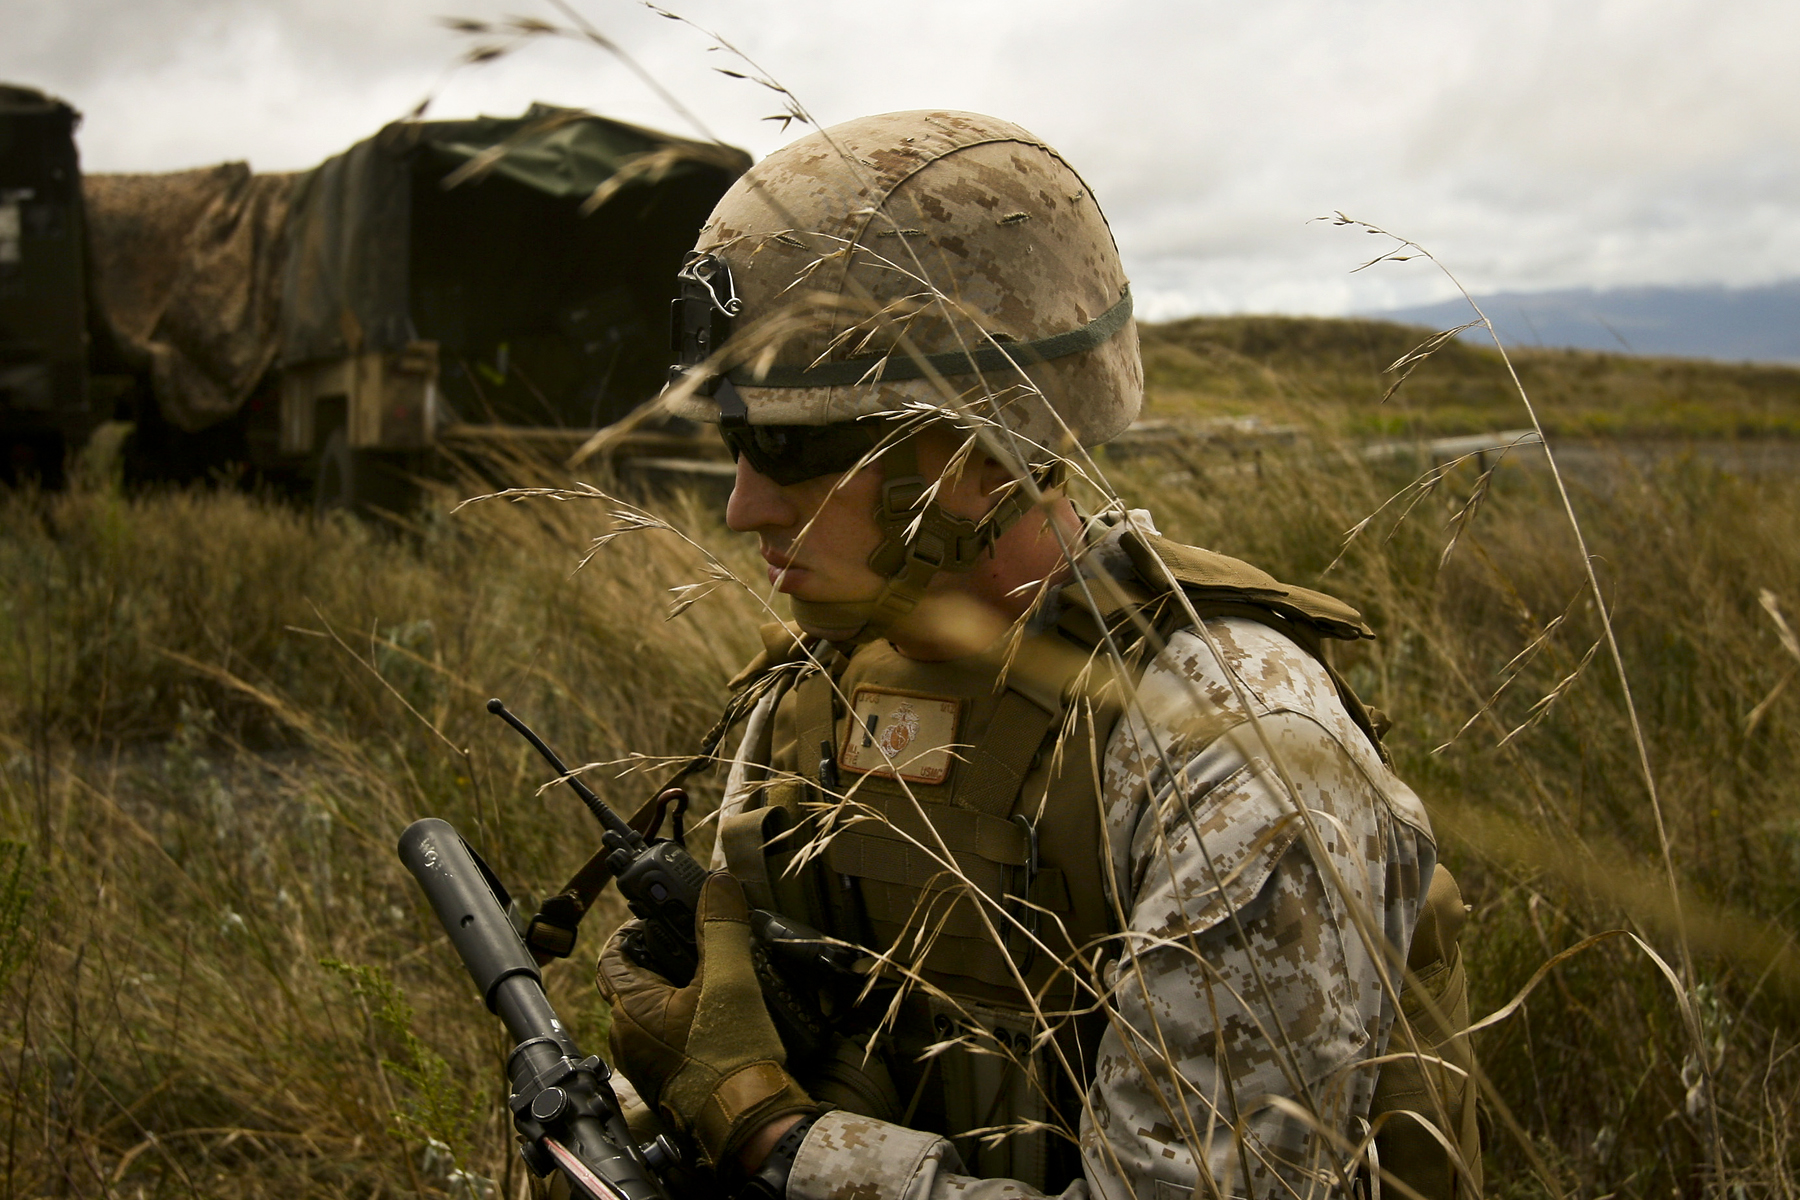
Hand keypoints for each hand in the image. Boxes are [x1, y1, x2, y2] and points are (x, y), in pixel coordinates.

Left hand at [596, 871, 817, 1167]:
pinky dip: (682, 1019)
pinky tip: (715, 1017)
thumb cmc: (730, 1055)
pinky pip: (663, 1038)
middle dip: (662, 958)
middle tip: (696, 944)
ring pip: (649, 1011)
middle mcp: (625, 1037)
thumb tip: (718, 881)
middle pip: (633, 981)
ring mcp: (642, 1063)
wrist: (746, 1119)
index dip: (633, 930)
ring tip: (712, 978)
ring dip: (674, 990)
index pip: (613, 955)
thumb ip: (721, 925)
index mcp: (629, 1008)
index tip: (659, 916)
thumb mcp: (729, 977)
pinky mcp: (663, 1081)